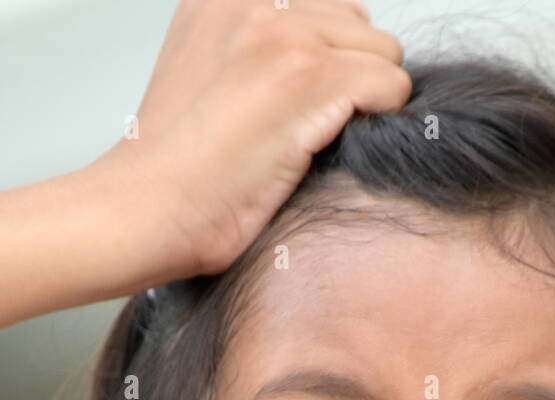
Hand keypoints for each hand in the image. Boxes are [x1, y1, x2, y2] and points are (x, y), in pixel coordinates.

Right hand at [89, 0, 409, 280]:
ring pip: (384, 55)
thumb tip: (323, 66)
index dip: (329, 59)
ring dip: (367, 100)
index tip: (303, 103)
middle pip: (359, 25)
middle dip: (352, 76)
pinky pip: (391, 88)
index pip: (323, 6)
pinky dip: (379, 123)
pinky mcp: (309, 75)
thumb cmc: (177, 175)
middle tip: (311, 128)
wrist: (148, 208)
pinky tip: (329, 150)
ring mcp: (283, 34)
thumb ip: (253, 56)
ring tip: (317, 139)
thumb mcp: (204, 82)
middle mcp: (252, 0)